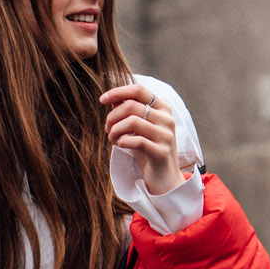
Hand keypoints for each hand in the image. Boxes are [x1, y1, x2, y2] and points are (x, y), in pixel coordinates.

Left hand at [101, 81, 189, 195]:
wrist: (164, 178)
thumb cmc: (149, 150)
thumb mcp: (138, 128)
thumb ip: (129, 111)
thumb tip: (114, 98)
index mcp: (163, 108)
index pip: (138, 90)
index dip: (118, 92)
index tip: (102, 99)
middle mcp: (167, 119)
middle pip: (132, 106)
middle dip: (113, 116)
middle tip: (107, 128)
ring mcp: (166, 135)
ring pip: (132, 121)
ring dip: (116, 129)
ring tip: (112, 138)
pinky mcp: (162, 152)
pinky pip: (137, 141)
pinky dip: (123, 141)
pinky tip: (120, 144)